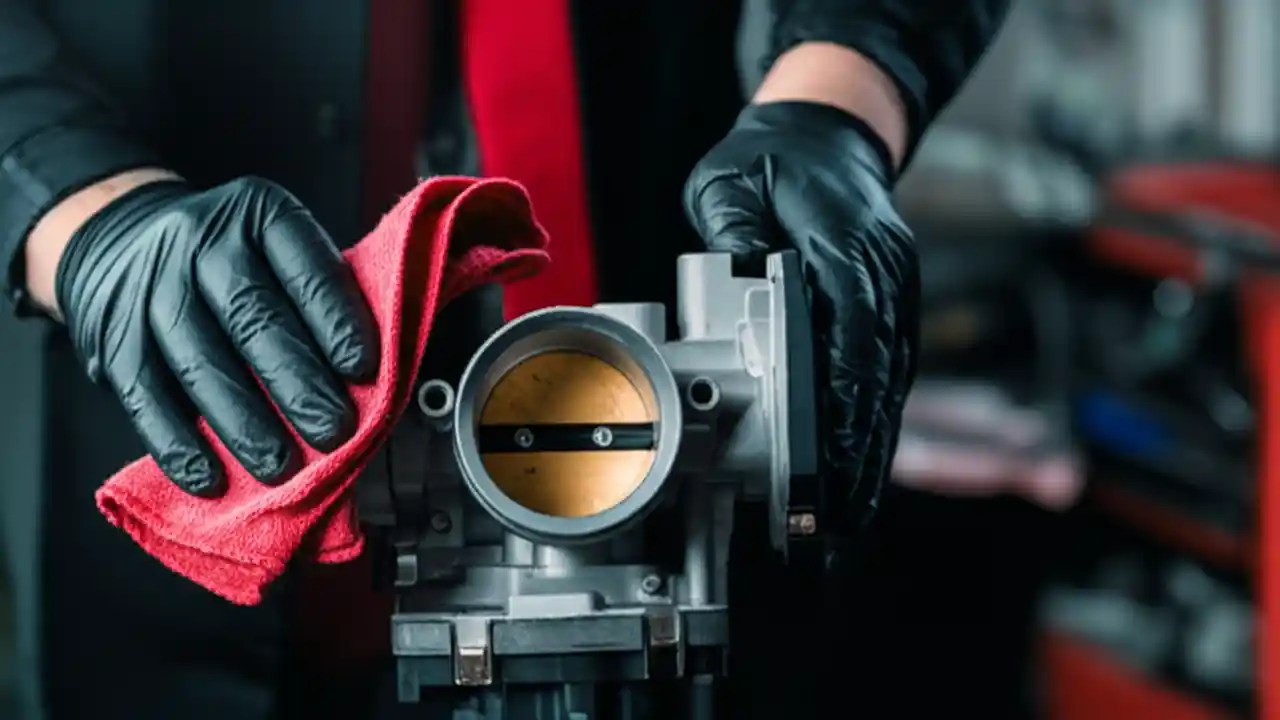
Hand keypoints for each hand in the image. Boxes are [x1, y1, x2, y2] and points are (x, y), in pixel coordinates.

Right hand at [56, 176, 378, 495]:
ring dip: (244, 424)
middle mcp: (201, 242)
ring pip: (200, 362)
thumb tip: (372, 381)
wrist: (123, 238)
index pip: (303, 266)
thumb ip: (321, 297)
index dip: (335, 319)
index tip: (363, 370)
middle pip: (252, 318)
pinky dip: (179, 443)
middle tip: (333, 432)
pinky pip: (145, 395)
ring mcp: (151, 287)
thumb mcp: (280, 246)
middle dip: (297, 384)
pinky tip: (211, 476)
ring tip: (282, 466)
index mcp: (260, 214)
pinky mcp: (113, 336)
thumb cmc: (235, 259)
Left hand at [683, 101, 918, 532]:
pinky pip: (888, 370)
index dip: (841, 397)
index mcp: (846, 242)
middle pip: (877, 372)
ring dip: (872, 448)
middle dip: (859, 450)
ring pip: (889, 381)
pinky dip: (874, 420)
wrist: (831, 129)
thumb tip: (735, 274)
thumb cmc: (775, 158)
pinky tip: (861, 466)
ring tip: (849, 513)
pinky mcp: (892, 304)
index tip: (828, 454)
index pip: (851, 330)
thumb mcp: (731, 180)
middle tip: (839, 516)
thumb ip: (731, 226)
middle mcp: (884, 272)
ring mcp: (896, 289)